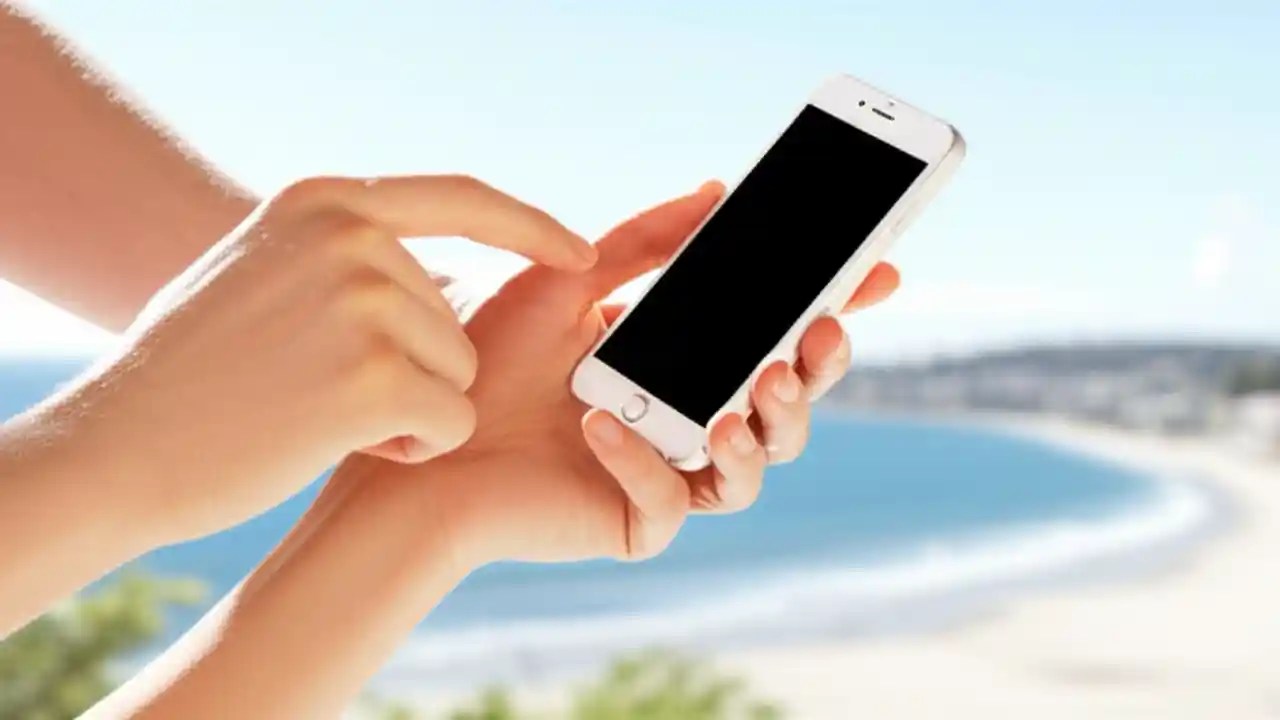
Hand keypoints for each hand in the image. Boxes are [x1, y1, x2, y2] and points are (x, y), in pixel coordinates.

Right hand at [35, 175, 594, 544]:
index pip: (463, 198)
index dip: (531, 228)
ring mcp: (365, 303)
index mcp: (326, 201)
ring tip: (319, 413)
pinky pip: (452, 421)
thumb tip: (449, 275)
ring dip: (411, 408)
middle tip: (320, 391)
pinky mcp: (375, 378)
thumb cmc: (192, 372)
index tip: (578, 255)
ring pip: (461, 372)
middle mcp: (352, 238)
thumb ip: (349, 253)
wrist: (119, 447)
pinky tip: (338, 444)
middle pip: (456, 317)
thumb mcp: (265, 270)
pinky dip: (414, 446)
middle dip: (413, 369)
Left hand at [415, 182, 898, 565]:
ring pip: (757, 466)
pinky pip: (674, 501)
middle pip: (786, 404)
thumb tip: (716, 188)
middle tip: (813, 337)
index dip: (831, 307)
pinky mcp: (638, 522)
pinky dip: (646, 462)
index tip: (877, 273)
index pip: (774, 334)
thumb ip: (644, 239)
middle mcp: (686, 418)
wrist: (426, 444)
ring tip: (751, 389)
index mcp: (681, 360)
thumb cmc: (490, 363)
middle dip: (815, 372)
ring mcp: (669, 472)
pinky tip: (602, 427)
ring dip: (765, 428)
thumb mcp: (568, 280)